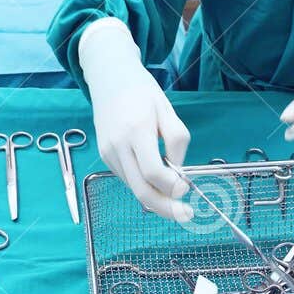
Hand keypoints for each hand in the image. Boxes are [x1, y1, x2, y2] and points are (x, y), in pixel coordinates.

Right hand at [79, 18, 191, 221]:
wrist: (108, 77)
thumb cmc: (141, 91)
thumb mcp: (167, 109)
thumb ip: (176, 140)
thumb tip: (178, 171)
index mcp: (136, 131)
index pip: (153, 172)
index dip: (172, 187)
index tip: (187, 188)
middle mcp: (118, 145)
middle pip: (140, 190)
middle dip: (165, 208)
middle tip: (185, 215)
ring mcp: (108, 152)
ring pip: (133, 187)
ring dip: (155, 198)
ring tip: (175, 198)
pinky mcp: (105, 155)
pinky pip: (127, 178)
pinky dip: (144, 185)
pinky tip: (156, 181)